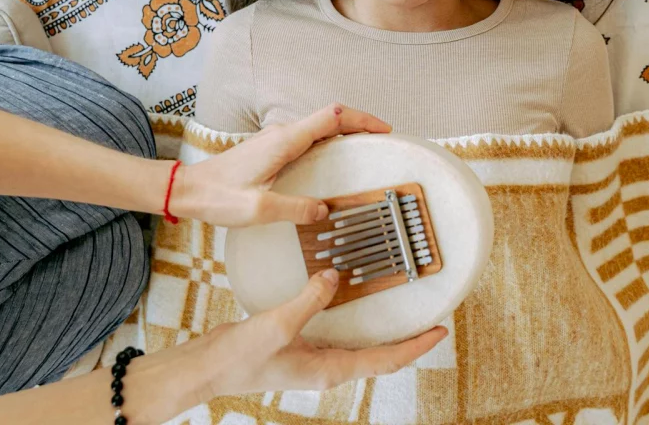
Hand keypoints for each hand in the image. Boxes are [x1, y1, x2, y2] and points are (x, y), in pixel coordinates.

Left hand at [170, 104, 390, 226]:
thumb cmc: (218, 197)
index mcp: (284, 141)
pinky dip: (329, 142)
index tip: (384, 130)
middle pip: (330, 118)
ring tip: (366, 149)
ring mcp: (276, 140)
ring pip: (319, 127)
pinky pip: (308, 138)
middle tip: (384, 141)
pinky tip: (335, 160)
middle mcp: (282, 134)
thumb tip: (325, 210)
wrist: (188, 190)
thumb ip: (295, 209)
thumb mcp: (259, 209)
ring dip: (345, 132)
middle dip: (360, 124)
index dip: (361, 119)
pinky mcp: (271, 149)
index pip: (332, 117)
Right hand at [191, 269, 447, 399]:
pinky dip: (353, 320)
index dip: (415, 346)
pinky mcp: (301, 347)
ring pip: (361, 346)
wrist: (208, 368)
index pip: (385, 360)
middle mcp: (327, 367)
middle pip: (380, 356)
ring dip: (383, 332)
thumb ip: (310, 299)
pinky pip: (338, 334)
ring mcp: (315, 359)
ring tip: (403, 313)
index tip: (440, 332)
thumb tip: (334, 277)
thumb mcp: (279, 325)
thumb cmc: (241, 358)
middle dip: (407, 341)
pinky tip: (352, 303)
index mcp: (329, 370)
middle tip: (431, 322)